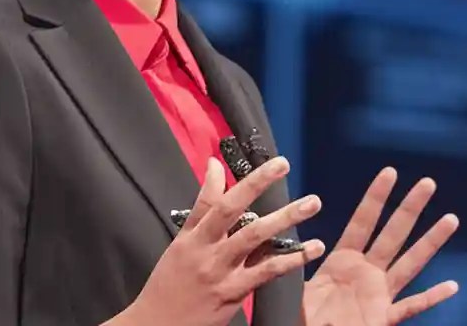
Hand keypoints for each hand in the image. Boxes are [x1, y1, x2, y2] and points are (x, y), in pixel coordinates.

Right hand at [125, 156, 326, 325]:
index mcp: (190, 237)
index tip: (232, 158)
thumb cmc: (168, 288)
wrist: (154, 325)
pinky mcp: (232, 292)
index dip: (222, 177)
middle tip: (282, 164)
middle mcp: (204, 249)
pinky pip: (266, 271)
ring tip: (312, 203)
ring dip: (286, 217)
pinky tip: (312, 249)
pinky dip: (291, 259)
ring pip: (255, 236)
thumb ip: (199, 216)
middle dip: (257, 183)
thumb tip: (212, 176)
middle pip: (231, 208)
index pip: (207, 200)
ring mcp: (220, 270)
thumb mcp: (179, 249)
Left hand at [302, 168, 458, 325]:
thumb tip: (290, 241)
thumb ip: (297, 263)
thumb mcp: (295, 283)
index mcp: (342, 260)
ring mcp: (379, 294)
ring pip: (409, 264)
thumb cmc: (301, 314)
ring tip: (451, 219)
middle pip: (393, 234)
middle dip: (410, 208)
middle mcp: (366, 272)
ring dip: (429, 242)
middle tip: (428, 183)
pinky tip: (451, 286)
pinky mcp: (384, 317)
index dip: (375, 198)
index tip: (390, 172)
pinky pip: (410, 307)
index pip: (362, 221)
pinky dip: (431, 298)